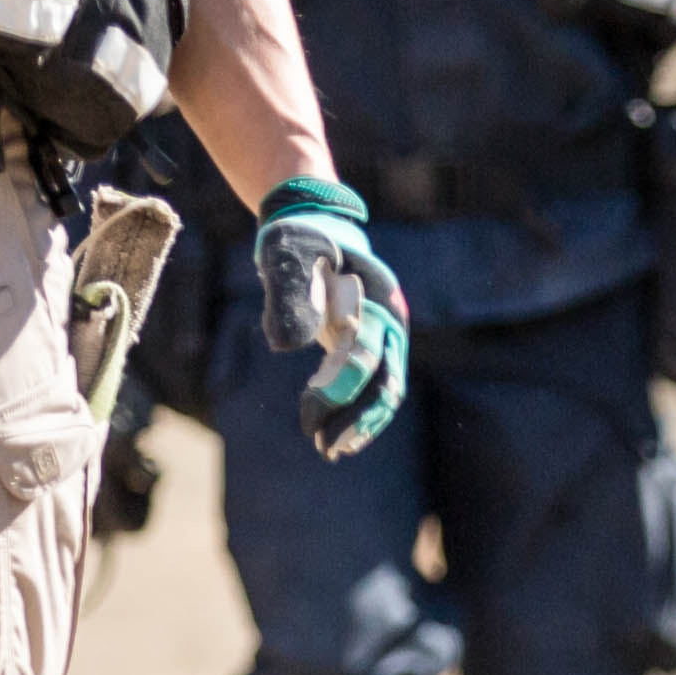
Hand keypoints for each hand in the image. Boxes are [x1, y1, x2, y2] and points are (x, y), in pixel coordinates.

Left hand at [251, 175, 409, 461]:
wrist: (316, 225)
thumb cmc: (299, 239)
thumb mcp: (288, 257)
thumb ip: (289, 295)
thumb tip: (286, 347)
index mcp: (375, 298)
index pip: (363, 356)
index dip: (337, 390)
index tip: (307, 413)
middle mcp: (389, 319)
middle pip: (386, 381)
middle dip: (358, 419)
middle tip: (327, 448)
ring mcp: (385, 333)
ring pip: (386, 389)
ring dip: (361, 423)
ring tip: (331, 449)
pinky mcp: (373, 343)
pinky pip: (376, 385)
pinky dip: (360, 411)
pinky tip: (337, 433)